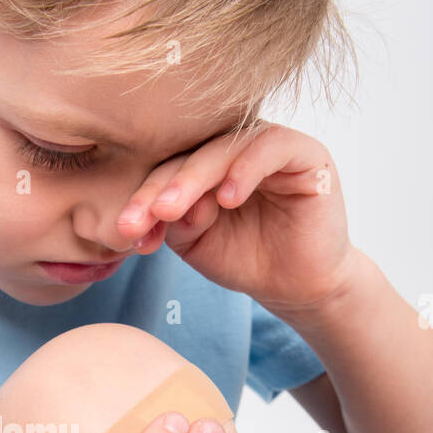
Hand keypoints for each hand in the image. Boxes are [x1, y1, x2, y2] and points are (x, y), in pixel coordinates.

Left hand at [115, 122, 360, 313]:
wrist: (297, 286)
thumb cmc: (245, 258)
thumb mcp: (194, 241)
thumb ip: (172, 218)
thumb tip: (158, 205)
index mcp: (206, 161)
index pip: (168, 166)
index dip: (144, 195)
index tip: (126, 230)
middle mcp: (237, 145)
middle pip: (191, 153)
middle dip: (163, 187)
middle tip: (146, 216)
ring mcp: (271, 145)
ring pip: (224, 147)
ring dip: (194, 178)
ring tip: (173, 211)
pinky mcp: (306, 153)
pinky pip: (271, 147)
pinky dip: (245, 170)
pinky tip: (227, 199)